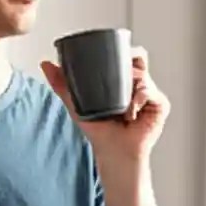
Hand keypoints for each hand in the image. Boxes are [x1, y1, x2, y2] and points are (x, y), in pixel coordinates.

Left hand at [41, 46, 170, 163]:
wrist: (114, 154)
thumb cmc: (100, 132)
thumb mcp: (77, 105)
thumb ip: (63, 85)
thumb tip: (45, 64)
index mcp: (121, 81)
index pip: (126, 56)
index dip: (121, 51)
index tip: (110, 53)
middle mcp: (138, 85)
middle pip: (138, 60)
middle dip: (128, 62)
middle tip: (119, 74)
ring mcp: (150, 94)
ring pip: (143, 75)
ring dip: (130, 87)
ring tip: (122, 108)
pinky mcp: (160, 105)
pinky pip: (150, 91)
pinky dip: (138, 99)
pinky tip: (131, 113)